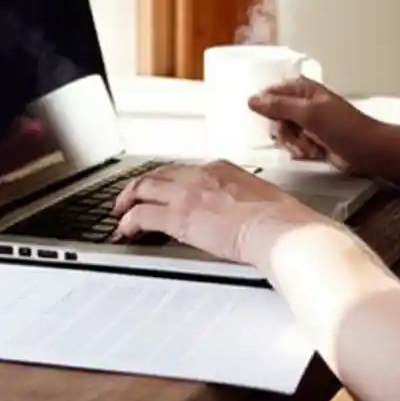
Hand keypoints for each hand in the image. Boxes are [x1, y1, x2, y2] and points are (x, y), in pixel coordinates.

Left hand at [112, 160, 327, 267]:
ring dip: (127, 201)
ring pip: (143, 189)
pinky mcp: (178, 217)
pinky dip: (128, 223)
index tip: (162, 189)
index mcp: (220, 169)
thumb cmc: (280, 219)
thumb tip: (245, 211)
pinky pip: (142, 216)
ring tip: (119, 213)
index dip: (167, 181)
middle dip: (139, 186)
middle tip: (129, 198)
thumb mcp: (261, 198)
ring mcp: (186, 195)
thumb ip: (244, 200)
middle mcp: (199, 176)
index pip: (183, 171)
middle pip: (158, 175)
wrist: (279, 229)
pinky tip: (125, 231)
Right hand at [249, 77, 382, 173]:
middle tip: (297, 137)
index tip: (276, 121)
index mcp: (301, 90)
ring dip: (294, 144)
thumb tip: (251, 100)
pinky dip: (300, 151)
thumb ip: (279, 106)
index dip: (268, 109)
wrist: (367, 151)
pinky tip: (313, 153)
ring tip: (310, 147)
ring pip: (282, 134)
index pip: (271, 94)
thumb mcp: (309, 113)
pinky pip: (292, 145)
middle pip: (273, 117)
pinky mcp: (309, 140)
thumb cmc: (343, 128)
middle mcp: (301, 104)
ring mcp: (306, 123)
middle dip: (284, 132)